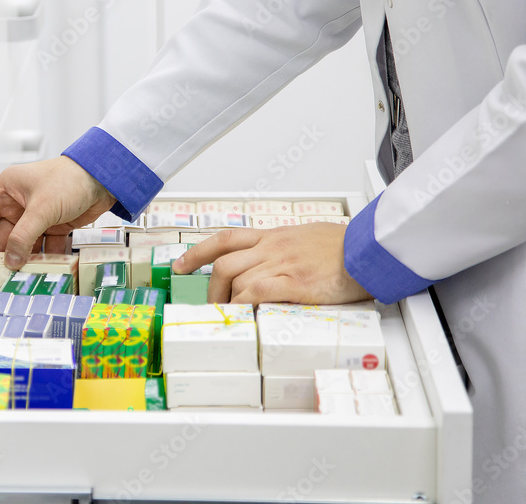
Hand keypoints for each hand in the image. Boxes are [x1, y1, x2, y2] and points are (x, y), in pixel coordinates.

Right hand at [0, 156, 117, 268]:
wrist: (105, 179)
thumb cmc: (69, 179)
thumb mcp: (41, 208)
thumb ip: (23, 236)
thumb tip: (10, 260)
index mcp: (6, 190)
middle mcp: (18, 203)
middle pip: (2, 237)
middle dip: (0, 256)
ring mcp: (36, 216)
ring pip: (23, 244)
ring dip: (23, 260)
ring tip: (16, 279)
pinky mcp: (54, 226)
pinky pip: (44, 247)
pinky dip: (44, 258)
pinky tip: (42, 272)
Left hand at [173, 223, 371, 304]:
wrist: (371, 249)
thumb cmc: (345, 246)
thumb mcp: (306, 238)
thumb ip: (283, 249)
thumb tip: (269, 264)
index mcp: (273, 236)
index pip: (225, 239)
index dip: (197, 252)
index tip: (181, 266)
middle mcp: (272, 247)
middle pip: (224, 264)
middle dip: (211, 287)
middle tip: (212, 305)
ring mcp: (282, 264)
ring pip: (236, 279)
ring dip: (226, 300)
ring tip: (228, 317)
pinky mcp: (295, 282)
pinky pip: (257, 291)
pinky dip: (243, 305)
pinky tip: (242, 315)